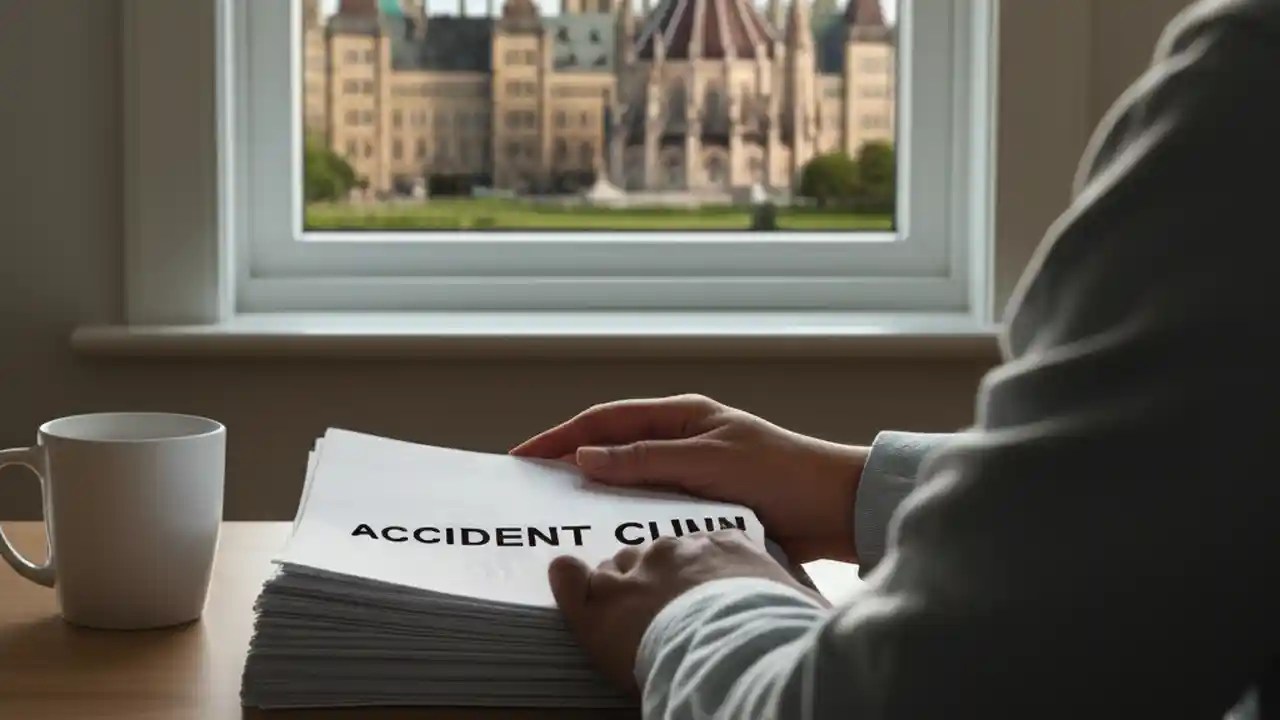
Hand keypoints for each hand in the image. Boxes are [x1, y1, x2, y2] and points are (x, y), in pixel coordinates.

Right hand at [511, 394, 867, 562]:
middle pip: (610, 448)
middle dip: (568, 464)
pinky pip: (651, 508)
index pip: (606, 421)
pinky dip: (625, 518)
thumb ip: (646, 461)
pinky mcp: (702, 503)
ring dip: (595, 495)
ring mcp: (690, 472)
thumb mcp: (708, 462)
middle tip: (529, 489)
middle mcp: (681, 439)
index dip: (561, 436)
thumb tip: (584, 457)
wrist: (835, 508)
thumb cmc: (781, 473)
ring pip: (628, 481)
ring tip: (558, 516)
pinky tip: (607, 538)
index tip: (524, 456)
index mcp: (681, 416)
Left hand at [549, 530, 827, 691]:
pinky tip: (565, 576)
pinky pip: (571, 576)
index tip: (699, 590)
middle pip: (654, 553)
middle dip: (655, 576)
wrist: (736, 650)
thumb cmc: (773, 630)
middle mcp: (678, 548)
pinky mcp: (601, 597)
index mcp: (726, 545)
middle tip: (660, 606)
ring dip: (618, 586)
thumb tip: (810, 607)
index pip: (702, 547)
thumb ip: (792, 596)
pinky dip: (567, 578)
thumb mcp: (797, 604)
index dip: (696, 572)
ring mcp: (637, 568)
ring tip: (621, 608)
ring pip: (616, 567)